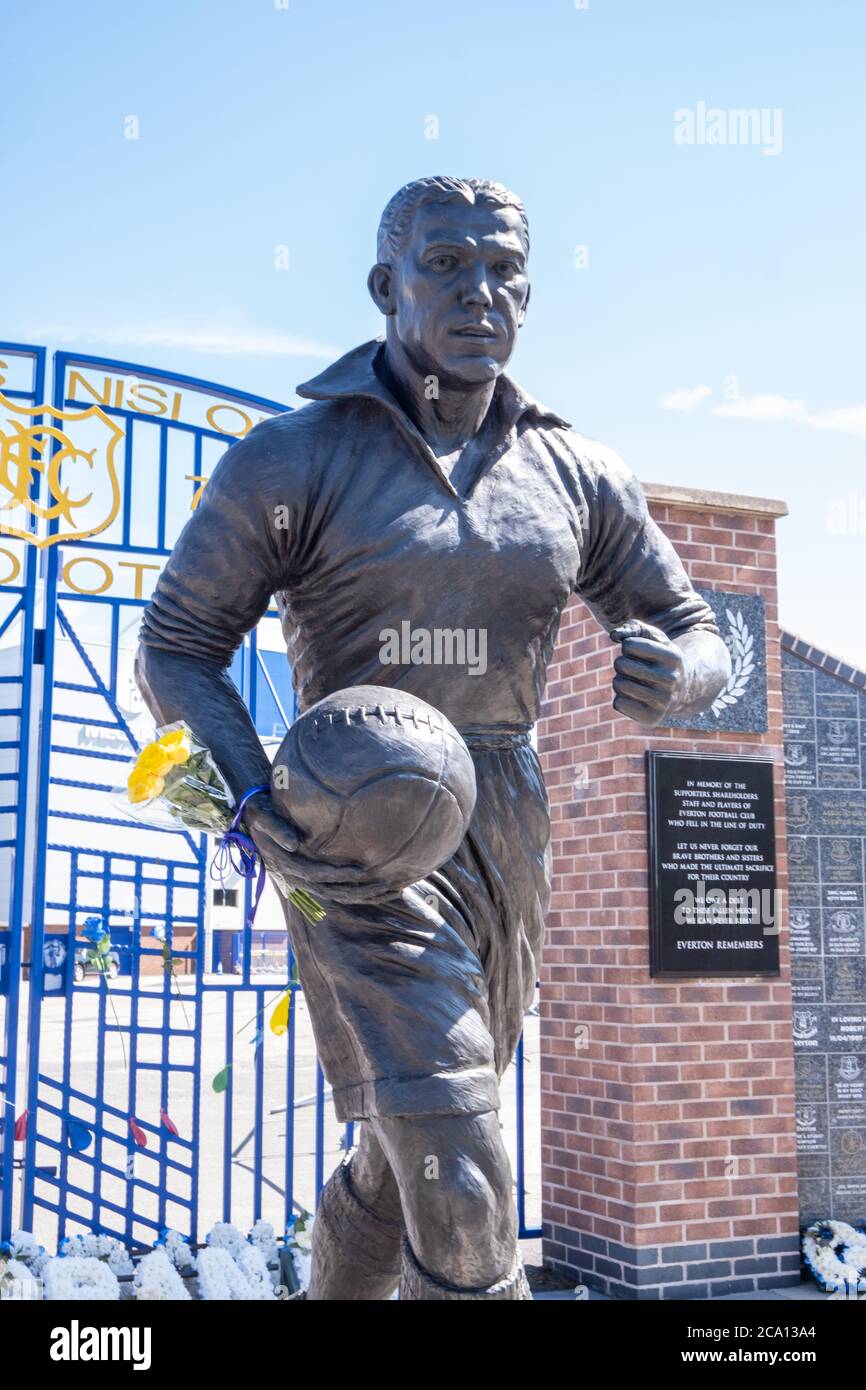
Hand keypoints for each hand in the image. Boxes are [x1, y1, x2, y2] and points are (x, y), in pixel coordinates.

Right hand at [243, 794, 396, 905]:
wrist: (254, 815)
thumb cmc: (261, 811)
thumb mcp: (263, 816)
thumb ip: (276, 829)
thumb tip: (293, 844)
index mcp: (287, 865)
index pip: (316, 875)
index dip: (338, 875)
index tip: (360, 871)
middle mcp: (297, 877)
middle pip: (332, 891)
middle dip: (359, 891)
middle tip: (386, 886)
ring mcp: (305, 878)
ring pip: (338, 894)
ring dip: (364, 895)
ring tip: (391, 890)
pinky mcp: (313, 875)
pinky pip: (338, 888)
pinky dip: (358, 890)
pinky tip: (380, 887)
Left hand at [609, 620, 685, 725]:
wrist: (684, 689)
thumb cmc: (662, 659)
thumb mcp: (656, 638)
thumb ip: (635, 628)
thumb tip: (614, 635)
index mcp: (673, 657)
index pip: (629, 645)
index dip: (629, 647)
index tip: (641, 652)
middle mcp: (671, 680)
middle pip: (621, 664)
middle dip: (622, 663)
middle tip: (635, 668)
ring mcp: (662, 701)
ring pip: (618, 684)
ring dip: (620, 681)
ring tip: (635, 682)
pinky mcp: (651, 718)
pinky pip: (618, 704)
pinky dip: (621, 698)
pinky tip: (636, 697)